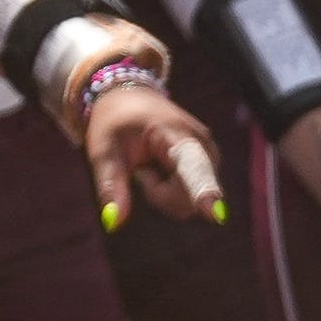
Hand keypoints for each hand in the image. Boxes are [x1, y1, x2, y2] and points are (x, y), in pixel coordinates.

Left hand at [84, 82, 224, 228]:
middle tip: (139, 169)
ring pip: (188, 202)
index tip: (216, 216)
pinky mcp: (209, 164)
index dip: (204, 192)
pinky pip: (190, 197)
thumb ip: (111, 185)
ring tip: (148, 165)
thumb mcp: (104, 151)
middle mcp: (203, 146)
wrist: (130, 97)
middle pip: (187, 198)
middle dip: (159, 194)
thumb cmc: (115, 122)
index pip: (192, 166)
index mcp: (177, 133)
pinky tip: (160, 168)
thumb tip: (113, 223)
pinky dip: (170, 190)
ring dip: (163, 193)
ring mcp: (209, 155)